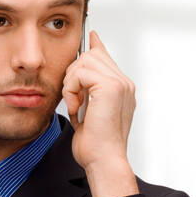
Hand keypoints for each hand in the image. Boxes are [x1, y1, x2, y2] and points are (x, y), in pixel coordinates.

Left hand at [61, 29, 136, 173]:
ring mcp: (120, 83)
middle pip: (92, 55)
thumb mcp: (87, 112)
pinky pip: (80, 73)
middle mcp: (124, 83)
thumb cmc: (95, 144)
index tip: (90, 36)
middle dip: (73, 74)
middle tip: (73, 99)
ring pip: (84, 61)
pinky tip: (76, 107)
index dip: (95, 46)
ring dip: (71, 84)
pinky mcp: (110, 87)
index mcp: (122, 88)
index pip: (105, 56)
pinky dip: (71, 90)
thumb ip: (86, 91)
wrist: (103, 160)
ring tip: (75, 105)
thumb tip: (79, 74)